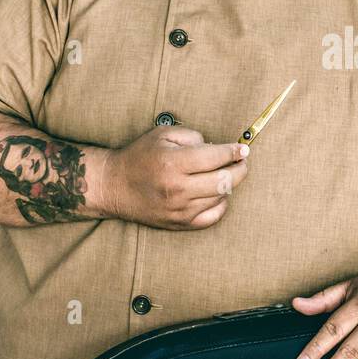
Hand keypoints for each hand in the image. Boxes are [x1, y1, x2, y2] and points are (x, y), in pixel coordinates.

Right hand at [99, 126, 248, 229]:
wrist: (114, 186)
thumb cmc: (140, 156)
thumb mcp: (163, 134)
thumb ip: (193, 136)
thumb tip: (218, 148)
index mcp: (173, 163)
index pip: (216, 157)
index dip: (234, 151)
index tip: (243, 149)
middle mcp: (178, 188)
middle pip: (225, 180)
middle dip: (239, 169)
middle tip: (241, 162)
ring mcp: (180, 209)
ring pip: (221, 197)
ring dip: (229, 184)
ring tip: (226, 174)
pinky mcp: (180, 224)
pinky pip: (213, 216)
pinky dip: (221, 204)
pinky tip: (216, 193)